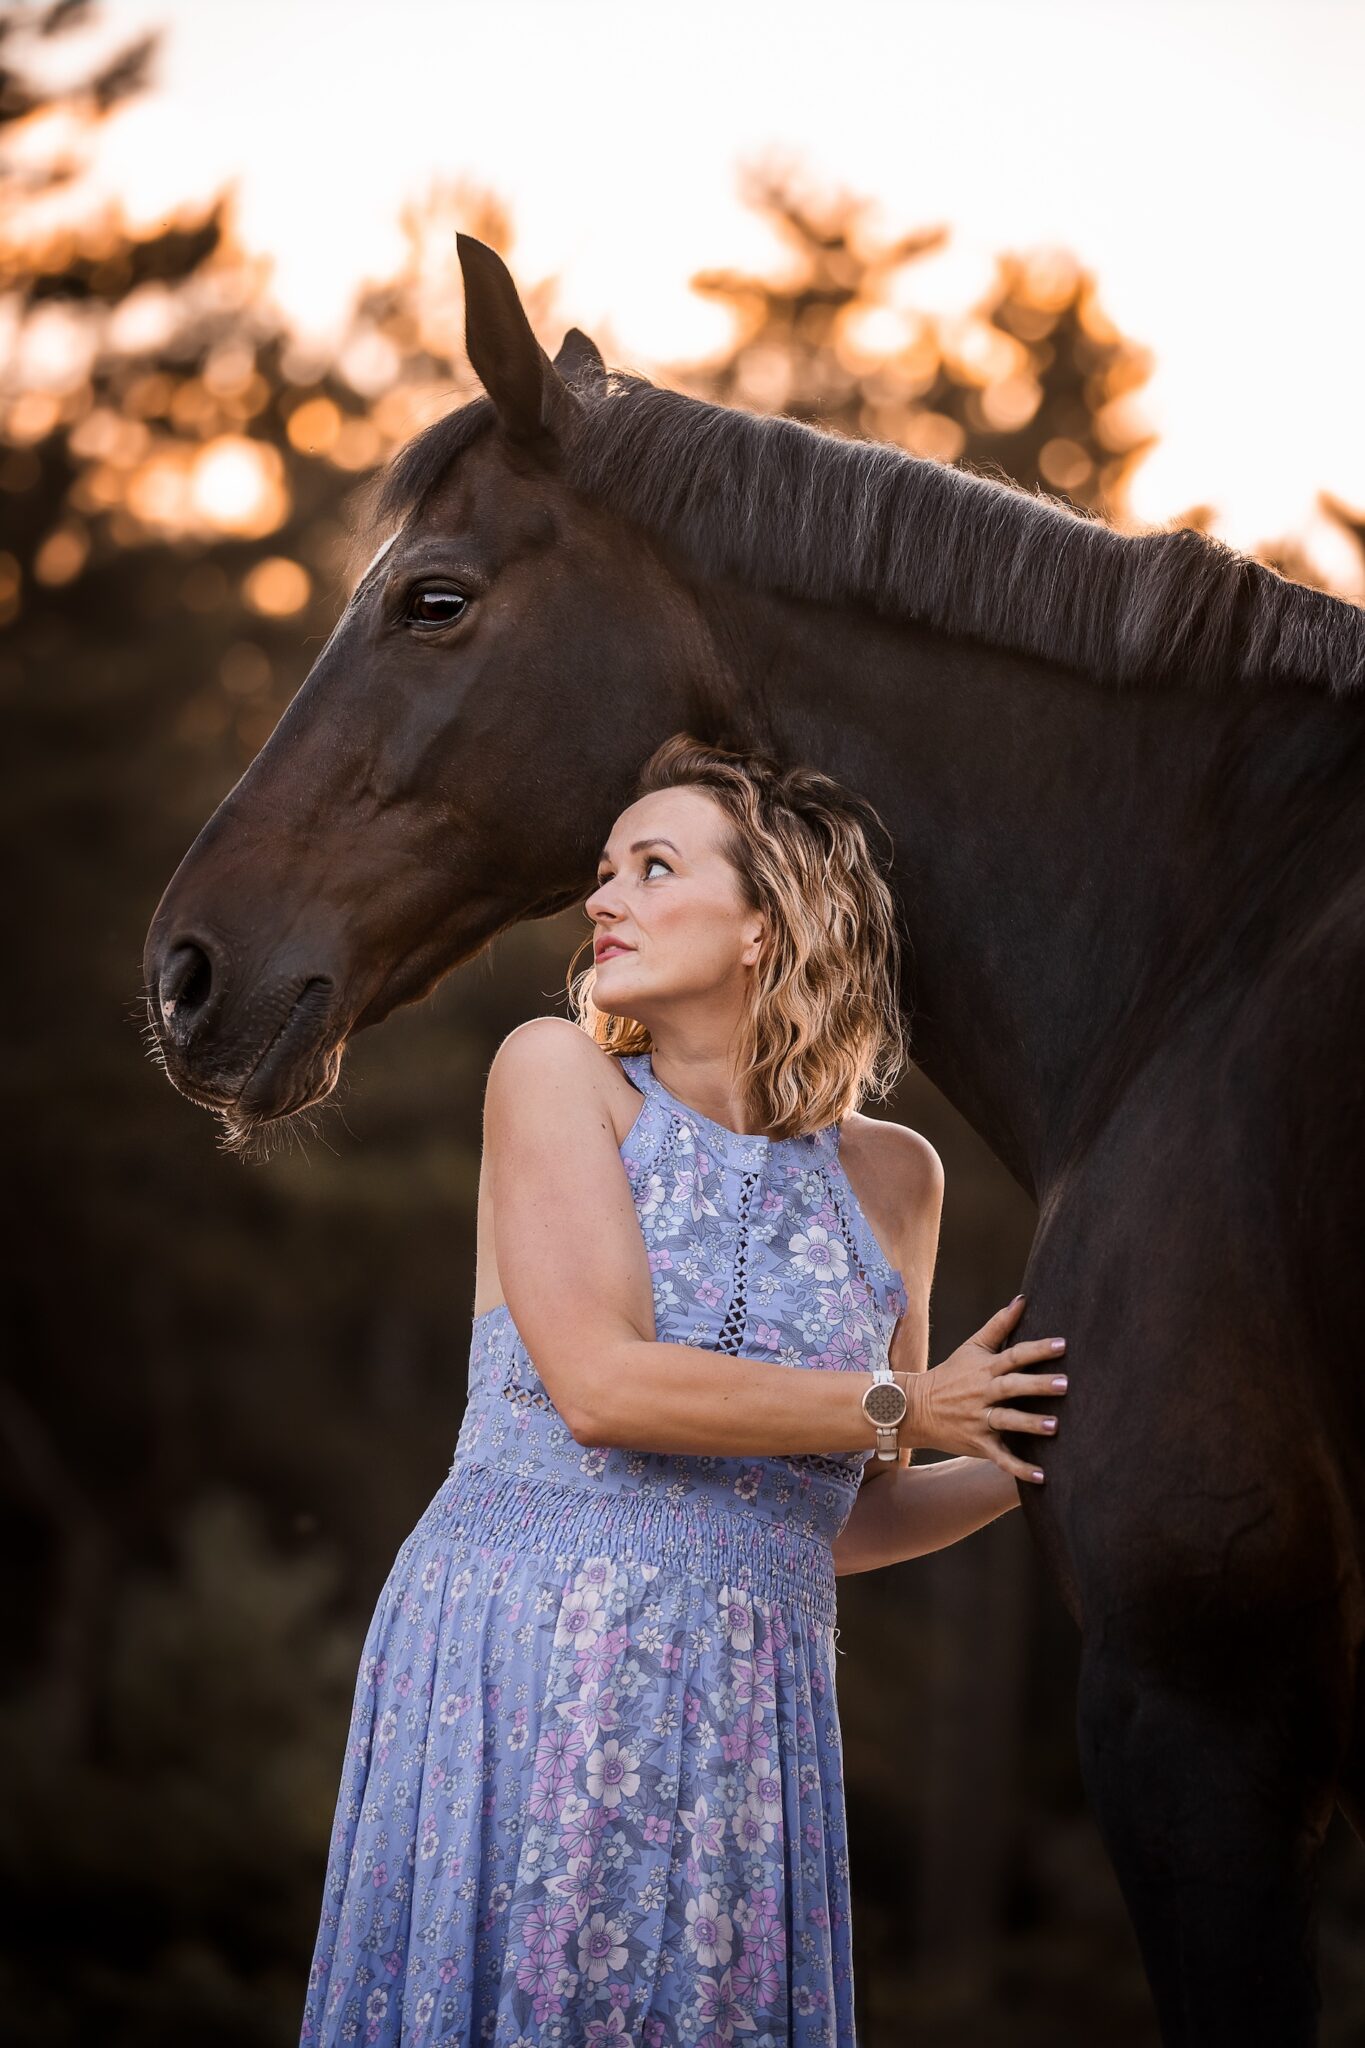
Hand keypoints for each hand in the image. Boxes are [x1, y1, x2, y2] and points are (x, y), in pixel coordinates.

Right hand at [909, 1295, 1066, 1484]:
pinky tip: (1041, 1476)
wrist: (915, 1408)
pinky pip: (1000, 1457)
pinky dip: (1018, 1469)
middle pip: (1012, 1387)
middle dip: (1037, 1385)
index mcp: (985, 1369)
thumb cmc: (950, 1374)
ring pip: (1006, 1421)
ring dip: (1029, 1424)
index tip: (1063, 1345)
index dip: (1037, 1349)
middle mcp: (983, 1393)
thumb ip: (999, 1324)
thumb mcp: (972, 1347)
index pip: (1014, 1355)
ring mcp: (979, 1419)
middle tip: (1065, 1384)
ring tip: (1054, 1427)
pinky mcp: (977, 1443)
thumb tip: (1023, 1299)